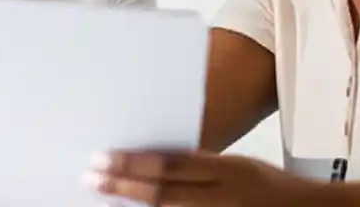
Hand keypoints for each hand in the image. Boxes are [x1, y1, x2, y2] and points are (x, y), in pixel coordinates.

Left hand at [85, 150, 323, 206]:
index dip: (133, 161)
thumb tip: (154, 159)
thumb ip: (200, 164)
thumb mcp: (238, 165)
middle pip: (163, 192)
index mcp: (228, 170)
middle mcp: (224, 197)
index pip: (171, 163)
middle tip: (90, 178)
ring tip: (103, 198)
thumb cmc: (270, 187)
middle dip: (122, 185)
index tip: (102, 158)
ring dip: (133, 206)